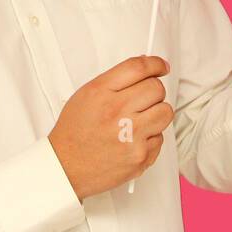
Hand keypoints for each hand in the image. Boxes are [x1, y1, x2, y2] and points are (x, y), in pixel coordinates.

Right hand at [48, 55, 173, 200]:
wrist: (65, 167)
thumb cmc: (74, 132)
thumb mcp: (86, 95)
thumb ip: (115, 80)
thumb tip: (145, 66)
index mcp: (101, 92)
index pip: (138, 68)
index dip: (156, 64)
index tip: (161, 66)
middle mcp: (117, 111)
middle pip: (156, 88)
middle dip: (153, 91)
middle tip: (143, 99)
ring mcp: (130, 135)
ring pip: (165, 112)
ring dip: (156, 113)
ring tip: (140, 120)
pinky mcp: (140, 156)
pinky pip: (160, 138)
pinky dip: (150, 138)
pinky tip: (132, 140)